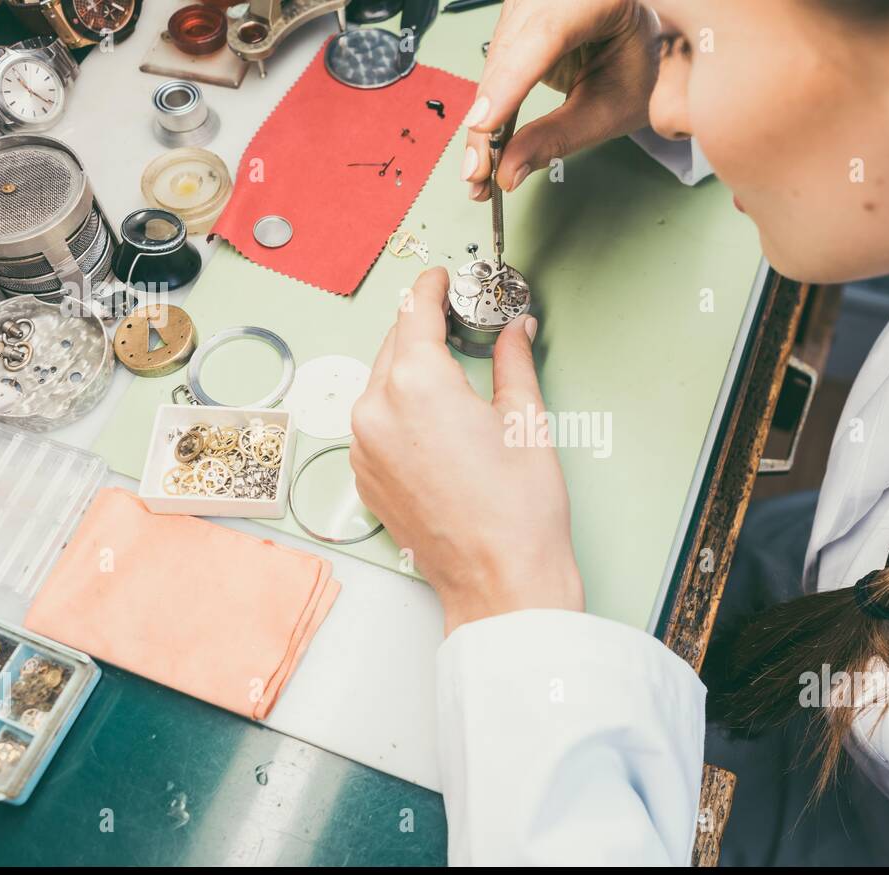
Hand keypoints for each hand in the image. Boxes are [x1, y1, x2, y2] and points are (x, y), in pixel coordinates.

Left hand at [349, 269, 584, 634]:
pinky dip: (398, 411)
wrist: (500, 581)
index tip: (439, 279)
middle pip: (393, 346)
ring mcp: (363, 449)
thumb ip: (512, 361)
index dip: (429, 289)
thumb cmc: (518, 512)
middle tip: (454, 323)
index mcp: (417, 386)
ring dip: (408, 371)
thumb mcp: (524, 420)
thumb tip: (515, 333)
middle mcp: (377, 412)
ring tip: (449, 376)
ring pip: (380, 385)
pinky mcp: (365, 478)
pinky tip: (434, 422)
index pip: (413, 313)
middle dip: (421, 330)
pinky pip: (375, 424)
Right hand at [462, 0, 658, 198]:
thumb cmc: (638, 67)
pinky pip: (495, 64)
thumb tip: (509, 169)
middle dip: (489, 116)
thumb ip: (558, 137)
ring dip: (482, 117)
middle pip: (510, 51)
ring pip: (495, 60)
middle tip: (479, 172)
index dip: (510, 82)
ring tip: (479, 169)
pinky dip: (489, 105)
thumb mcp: (609, 110)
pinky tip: (483, 141)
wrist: (646, 44)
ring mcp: (532, 2)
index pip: (546, 34)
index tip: (485, 125)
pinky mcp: (517, 19)